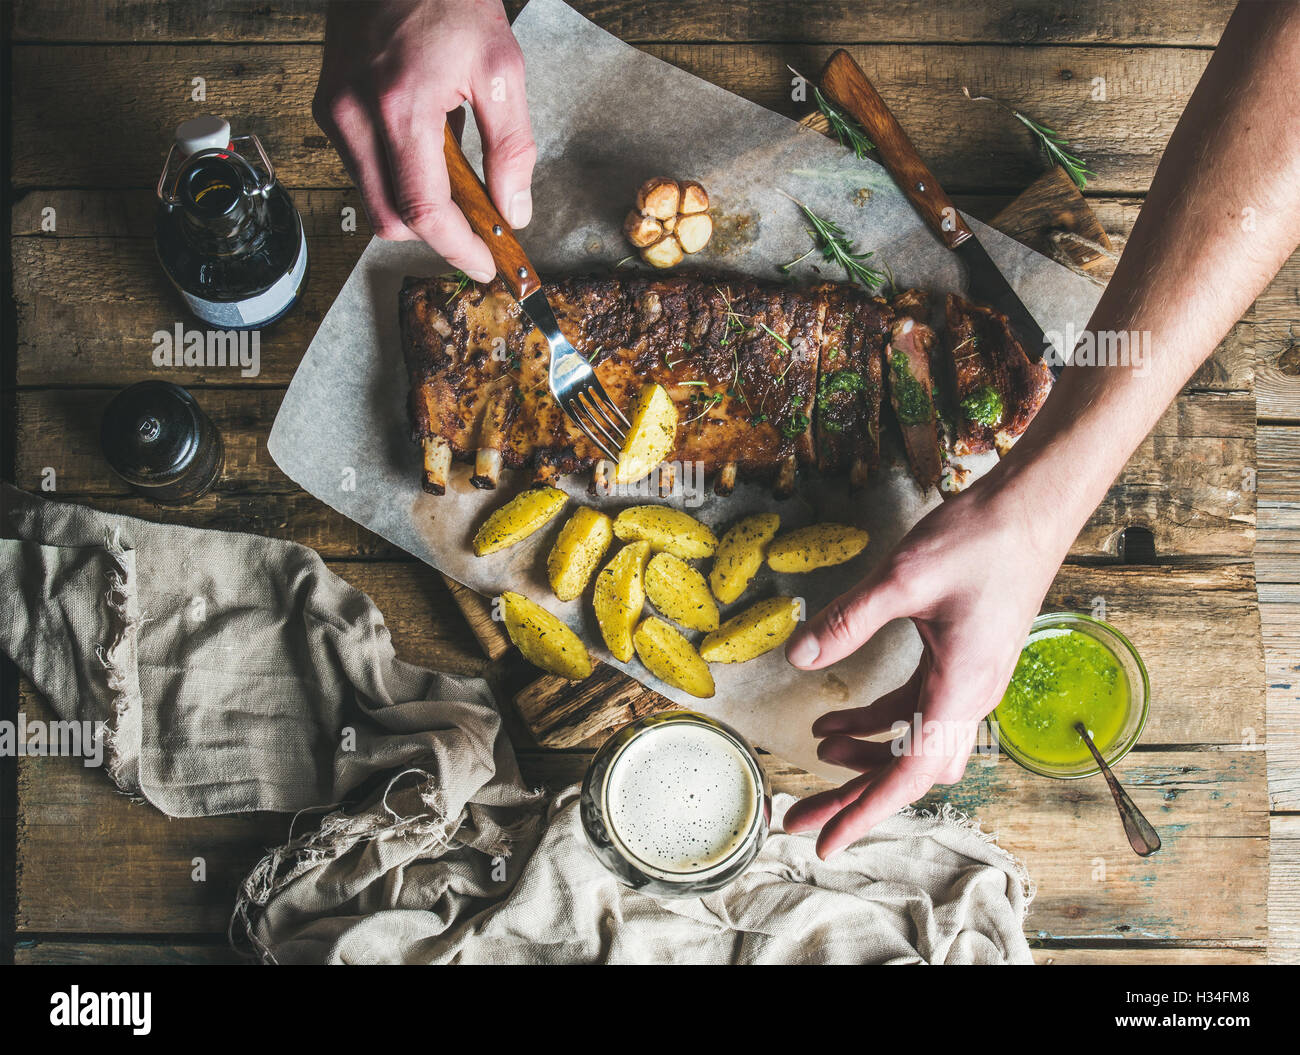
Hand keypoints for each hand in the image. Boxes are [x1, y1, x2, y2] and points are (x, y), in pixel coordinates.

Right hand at [313, 0, 535, 279]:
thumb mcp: (501, 69)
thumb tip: (513, 211)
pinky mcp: (328, 104)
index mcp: (400, 107)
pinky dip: (398, 176)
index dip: (456, 249)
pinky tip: (430, 150)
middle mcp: (354, 114)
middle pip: (389, 218)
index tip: (485, 265)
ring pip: (373, 196)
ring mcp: (334, 109)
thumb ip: (511, 149)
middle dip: (435, 236)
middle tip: (478, 232)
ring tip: (459, 179)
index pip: (421, 210)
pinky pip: (363, 166)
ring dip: (416, 205)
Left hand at [783, 480, 1068, 857]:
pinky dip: (877, 724)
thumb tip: (798, 659)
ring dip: (865, 759)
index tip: (826, 841)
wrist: (1030, 511)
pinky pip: (916, 711)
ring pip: (912, 744)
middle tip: (799, 816)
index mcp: (960, 689)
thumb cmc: (979, 540)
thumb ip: (848, 620)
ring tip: (813, 759)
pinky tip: (838, 721)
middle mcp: (969, 697)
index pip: (908, 774)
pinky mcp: (960, 663)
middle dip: (853, 796)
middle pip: (907, 771)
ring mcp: (967, 682)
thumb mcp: (903, 578)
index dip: (864, 812)